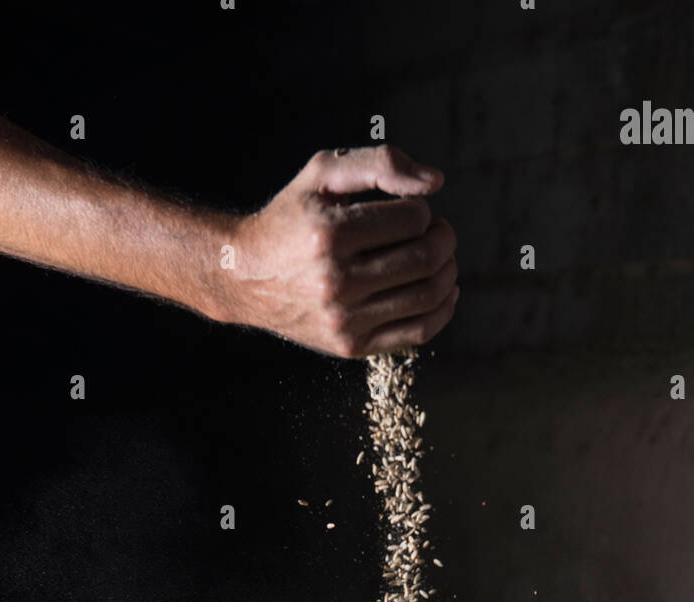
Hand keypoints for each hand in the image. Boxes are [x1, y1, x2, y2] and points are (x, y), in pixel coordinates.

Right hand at [212, 145, 458, 357]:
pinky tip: (445, 292)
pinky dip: (443, 310)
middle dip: (443, 239)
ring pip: (427, 295)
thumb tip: (435, 183)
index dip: (422, 210)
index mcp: (330, 234)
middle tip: (439, 232)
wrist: (245, 277)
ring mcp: (344, 320)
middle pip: (425, 258)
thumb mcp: (322, 174)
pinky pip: (418, 332)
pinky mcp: (351, 346)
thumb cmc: (290, 219)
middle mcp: (336, 281)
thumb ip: (379, 164)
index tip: (411, 211)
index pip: (413, 219)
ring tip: (441, 259)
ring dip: (448, 272)